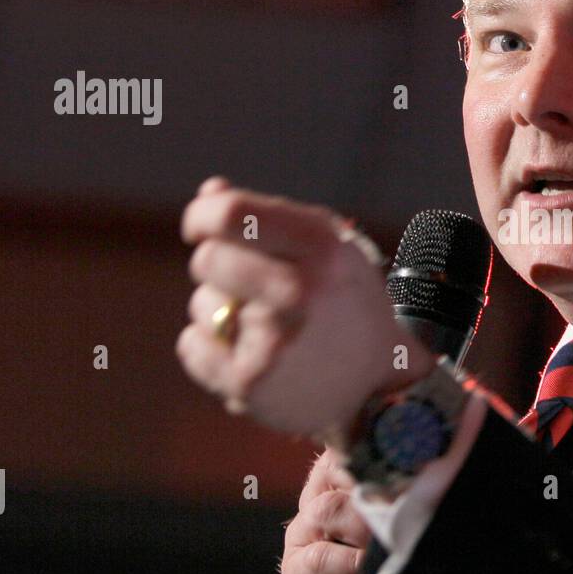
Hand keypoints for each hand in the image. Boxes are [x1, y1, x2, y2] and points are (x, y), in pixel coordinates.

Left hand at [176, 176, 435, 444]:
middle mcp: (300, 290)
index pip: (229, 214)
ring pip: (201, 305)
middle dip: (219, 271)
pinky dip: (210, 352)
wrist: (381, 382)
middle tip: (250, 290)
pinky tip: (251, 358)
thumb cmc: (345, 302)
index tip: (200, 228)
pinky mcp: (251, 382)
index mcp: (323, 248)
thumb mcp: (327, 249)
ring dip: (221, 315)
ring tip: (269, 332)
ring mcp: (275, 338)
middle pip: (207, 259)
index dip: (201, 216)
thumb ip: (269, 217)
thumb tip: (210, 191)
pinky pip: (191, 345)